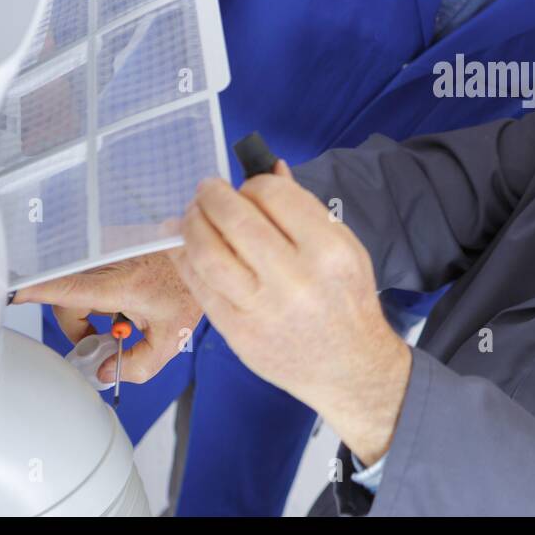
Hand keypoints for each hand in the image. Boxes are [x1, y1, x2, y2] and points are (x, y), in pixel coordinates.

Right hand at [11, 247, 201, 383]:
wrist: (201, 257)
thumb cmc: (188, 289)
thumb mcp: (170, 339)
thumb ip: (137, 366)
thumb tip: (103, 372)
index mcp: (122, 285)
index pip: (67, 288)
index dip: (36, 290)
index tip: (11, 291)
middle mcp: (109, 265)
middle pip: (66, 301)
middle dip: (78, 328)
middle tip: (103, 340)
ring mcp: (107, 256)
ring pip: (75, 290)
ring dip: (90, 312)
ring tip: (123, 318)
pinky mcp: (107, 250)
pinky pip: (86, 278)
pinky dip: (98, 296)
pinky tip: (125, 301)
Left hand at [177, 162, 410, 464]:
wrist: (348, 366)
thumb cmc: (346, 300)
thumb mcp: (342, 247)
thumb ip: (303, 208)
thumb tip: (268, 168)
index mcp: (328, 250)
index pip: (274, 195)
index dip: (253, 184)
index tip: (248, 188)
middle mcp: (295, 279)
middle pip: (235, 220)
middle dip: (211, 196)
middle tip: (206, 190)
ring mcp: (262, 309)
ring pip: (208, 253)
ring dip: (192, 224)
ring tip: (192, 215)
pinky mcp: (238, 333)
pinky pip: (199, 287)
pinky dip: (186, 259)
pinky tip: (186, 246)